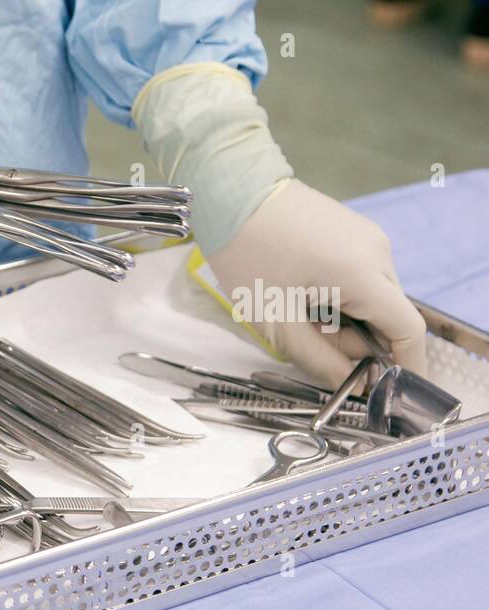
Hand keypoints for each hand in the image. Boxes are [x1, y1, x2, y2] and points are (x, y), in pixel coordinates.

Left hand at [208, 179, 427, 386]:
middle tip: (311, 345)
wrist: (231, 190)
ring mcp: (367, 238)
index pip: (407, 330)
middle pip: (387, 315)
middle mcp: (377, 252)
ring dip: (344, 319)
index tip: (392, 389)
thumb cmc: (248, 252)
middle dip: (358, 342)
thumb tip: (347, 384)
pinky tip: (302, 293)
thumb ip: (317, 358)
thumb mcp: (277, 319)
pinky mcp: (352, 232)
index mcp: (364, 273)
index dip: (406, 365)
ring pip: (372, 297)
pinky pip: (359, 277)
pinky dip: (339, 297)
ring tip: (297, 313)